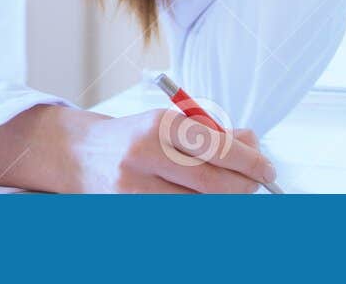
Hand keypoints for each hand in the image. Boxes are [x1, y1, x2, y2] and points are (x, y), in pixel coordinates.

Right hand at [0, 105, 276, 193]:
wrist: (79, 154)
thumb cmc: (133, 136)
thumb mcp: (170, 122)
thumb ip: (212, 132)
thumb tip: (252, 142)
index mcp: (158, 125)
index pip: (216, 147)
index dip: (249, 161)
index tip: (266, 168)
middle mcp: (145, 155)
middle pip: (212, 185)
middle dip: (243, 187)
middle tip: (255, 184)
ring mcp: (134, 189)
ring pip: (198, 208)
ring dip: (223, 204)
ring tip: (230, 194)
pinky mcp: (128, 213)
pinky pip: (177, 221)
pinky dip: (198, 214)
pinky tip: (205, 206)